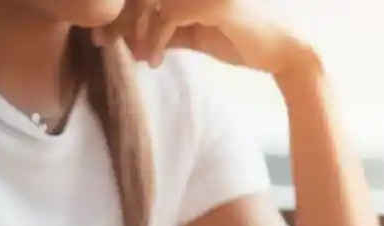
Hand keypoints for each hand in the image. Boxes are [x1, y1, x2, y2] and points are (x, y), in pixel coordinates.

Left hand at [93, 0, 317, 77]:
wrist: (282, 54)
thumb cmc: (242, 42)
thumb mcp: (196, 34)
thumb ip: (168, 29)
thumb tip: (133, 35)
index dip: (120, 10)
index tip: (104, 33)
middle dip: (116, 17)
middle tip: (101, 43)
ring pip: (149, 2)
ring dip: (132, 31)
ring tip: (131, 56)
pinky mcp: (212, 3)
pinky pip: (167, 18)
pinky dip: (153, 40)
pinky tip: (152, 61)